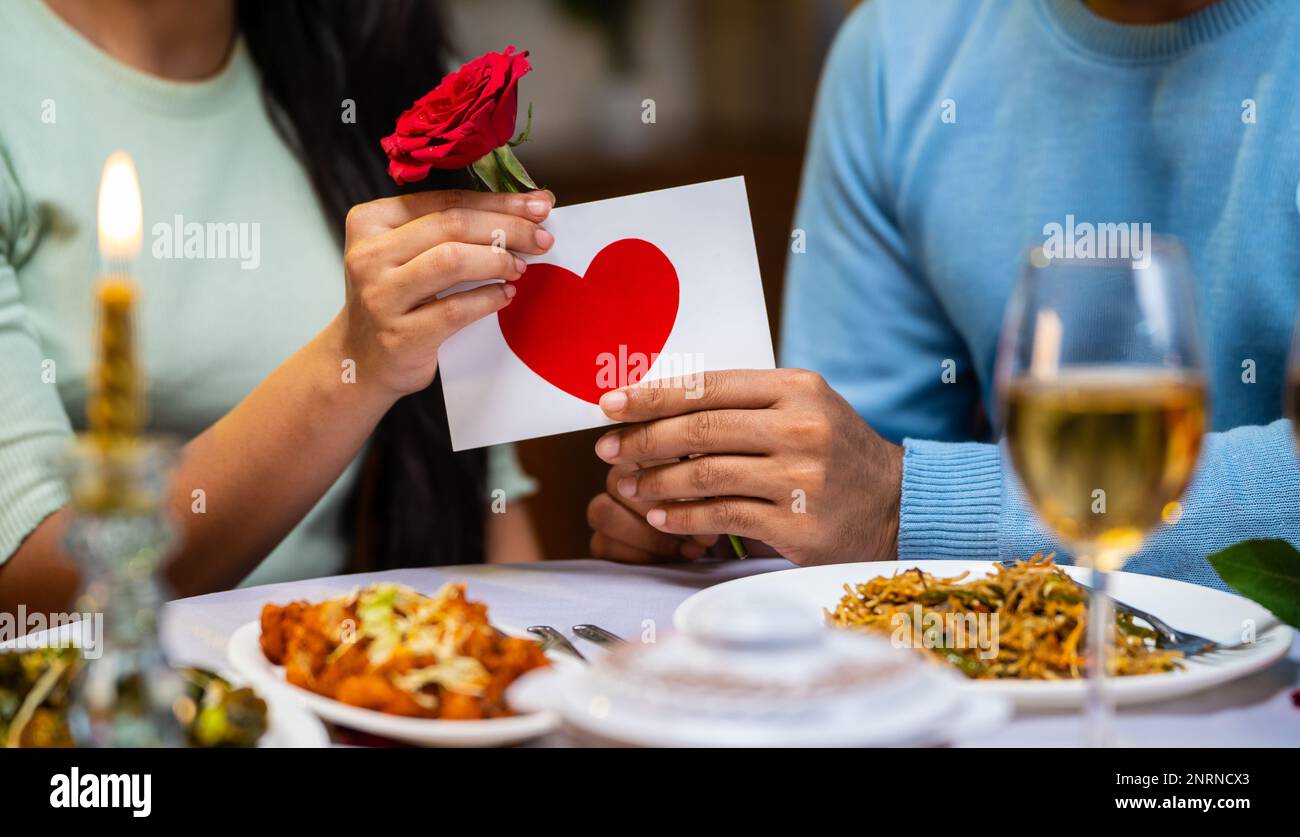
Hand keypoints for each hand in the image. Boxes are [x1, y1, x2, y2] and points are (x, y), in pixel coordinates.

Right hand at [336, 188, 554, 397]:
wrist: (361, 359)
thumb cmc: (394, 299)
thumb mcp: (405, 254)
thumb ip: (446, 229)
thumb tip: (519, 210)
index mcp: (371, 222)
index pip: (445, 200)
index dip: (498, 201)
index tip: (537, 204)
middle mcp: (370, 255)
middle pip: (452, 225)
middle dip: (507, 228)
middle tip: (540, 237)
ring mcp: (381, 296)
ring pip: (451, 260)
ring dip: (497, 261)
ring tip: (520, 267)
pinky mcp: (400, 335)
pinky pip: (455, 309)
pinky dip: (488, 299)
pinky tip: (505, 296)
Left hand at [592, 370, 902, 565]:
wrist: (898, 506)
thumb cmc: (834, 453)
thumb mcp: (803, 409)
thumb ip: (744, 403)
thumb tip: (660, 404)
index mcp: (797, 388)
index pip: (707, 386)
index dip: (651, 396)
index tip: (610, 404)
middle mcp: (800, 428)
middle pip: (700, 428)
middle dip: (642, 438)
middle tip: (607, 449)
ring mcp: (800, 478)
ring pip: (705, 473)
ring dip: (655, 481)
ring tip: (627, 485)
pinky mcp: (797, 524)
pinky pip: (721, 516)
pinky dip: (682, 517)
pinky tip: (660, 517)